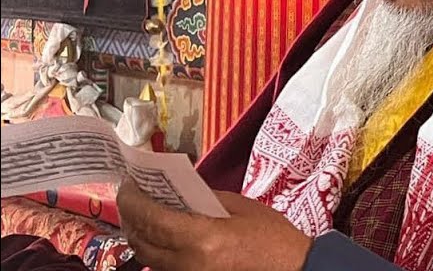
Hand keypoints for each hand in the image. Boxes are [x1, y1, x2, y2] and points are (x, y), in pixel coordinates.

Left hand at [117, 179, 311, 270]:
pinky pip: (161, 265)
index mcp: (201, 239)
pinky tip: (161, 234)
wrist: (290, 268)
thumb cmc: (273, 238)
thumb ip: (204, 199)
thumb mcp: (240, 207)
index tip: (128, 185)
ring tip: (143, 213)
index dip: (132, 200)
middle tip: (132, 195)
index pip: (150, 218)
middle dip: (130, 216)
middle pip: (140, 241)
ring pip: (145, 256)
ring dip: (140, 233)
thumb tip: (177, 192)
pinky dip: (154, 248)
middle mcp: (187, 263)